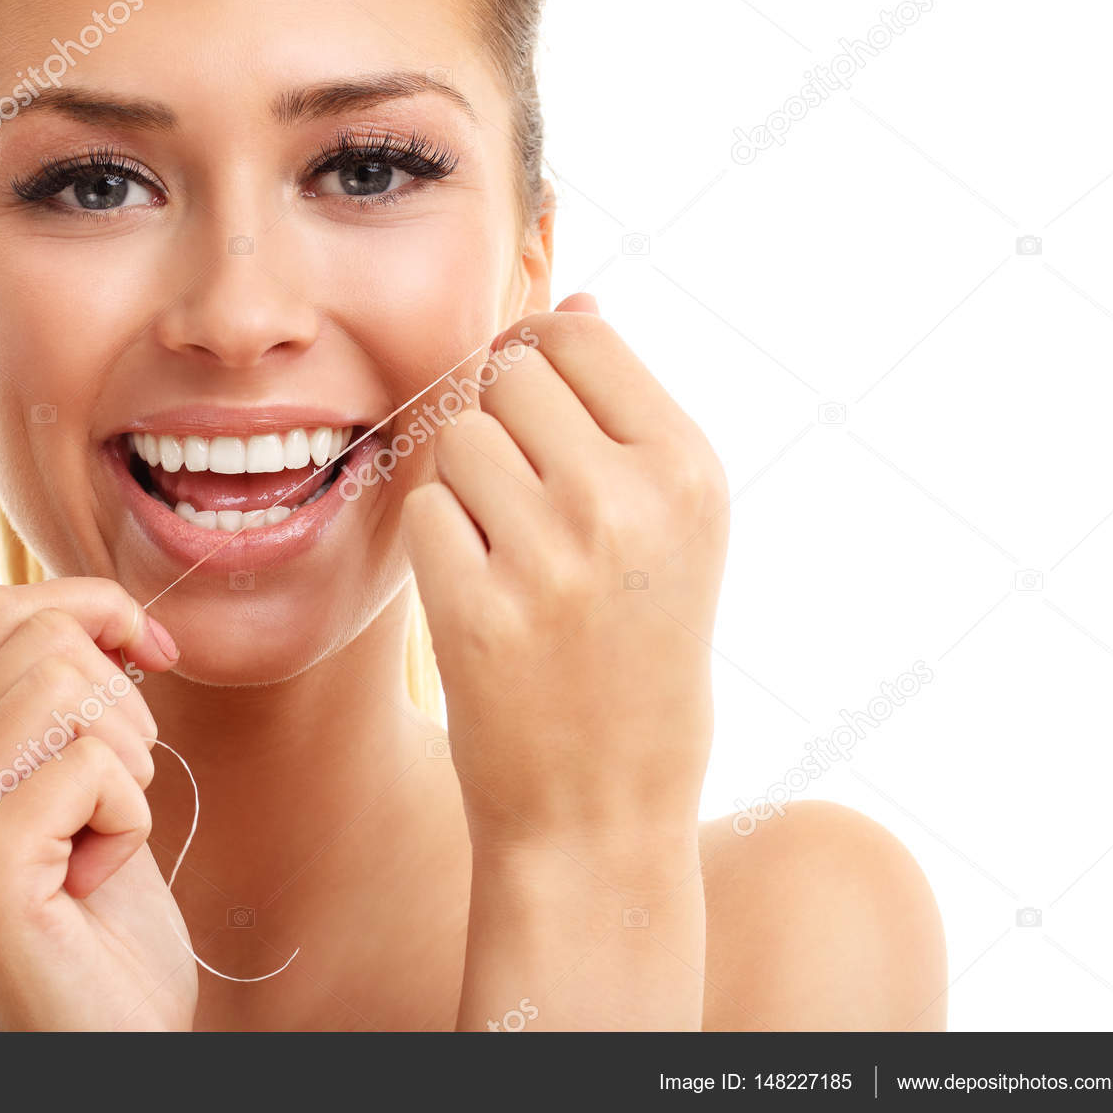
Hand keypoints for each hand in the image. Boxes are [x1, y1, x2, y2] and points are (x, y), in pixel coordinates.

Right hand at [0, 578, 196, 1029]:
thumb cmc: (113, 931)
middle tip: (122, 791)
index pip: (3, 611)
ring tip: (105, 836)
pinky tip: (98, 877)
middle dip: (123, 703)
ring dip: (128, 761)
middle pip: (40, 640)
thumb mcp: (94, 791)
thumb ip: (72, 708)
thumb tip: (108, 615)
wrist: (112, 1044)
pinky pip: (88, 767)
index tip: (154, 655)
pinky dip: (130, 817)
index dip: (95, 608)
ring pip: (64, 689)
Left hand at [403, 294, 728, 857]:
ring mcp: (549, 556)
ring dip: (465, 486)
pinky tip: (482, 594)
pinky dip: (439, 544)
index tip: (538, 414)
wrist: (602, 810)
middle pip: (506, 376)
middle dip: (500, 421)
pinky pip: (424, 510)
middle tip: (525, 500)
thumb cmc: (636, 655)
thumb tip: (571, 302)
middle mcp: (625, 501)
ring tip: (511, 555)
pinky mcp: (476, 609)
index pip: (577, 335)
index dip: (537, 360)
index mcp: (688, 470)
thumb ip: (624, 413)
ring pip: (456, 440)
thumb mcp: (674, 532)